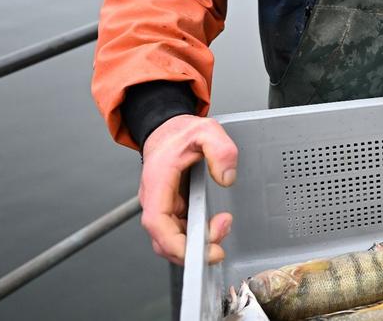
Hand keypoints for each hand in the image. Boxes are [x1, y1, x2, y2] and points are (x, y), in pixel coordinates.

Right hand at [138, 114, 237, 264]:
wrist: (168, 129)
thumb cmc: (180, 132)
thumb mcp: (206, 131)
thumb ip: (221, 150)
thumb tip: (227, 178)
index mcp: (157, 180)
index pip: (157, 222)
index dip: (174, 243)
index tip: (197, 252)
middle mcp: (155, 198)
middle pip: (164, 239)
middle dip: (193, 249)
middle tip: (221, 240)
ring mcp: (162, 206)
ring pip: (172, 239)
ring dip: (198, 243)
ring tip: (223, 224)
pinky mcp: (172, 209)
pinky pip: (181, 231)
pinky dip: (198, 236)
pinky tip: (216, 225)